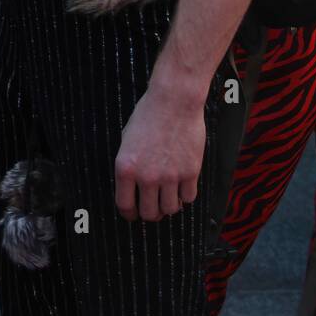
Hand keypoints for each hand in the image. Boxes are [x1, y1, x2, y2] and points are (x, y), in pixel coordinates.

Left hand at [114, 85, 205, 221]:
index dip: (130, 214)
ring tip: (169, 195)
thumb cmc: (149, 115)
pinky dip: (185, 195)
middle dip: (151, 213)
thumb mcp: (127, 140)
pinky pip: (188, 198)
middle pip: (149, 214)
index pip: (125, 206)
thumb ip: (130, 166)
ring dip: (169, 205)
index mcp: (126, 168)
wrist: (174, 100)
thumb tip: (132, 187)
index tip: (134, 214)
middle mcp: (147, 176)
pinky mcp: (190, 172)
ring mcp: (170, 176)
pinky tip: (183, 185)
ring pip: (170, 209)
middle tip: (154, 206)